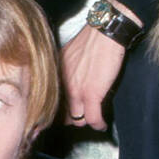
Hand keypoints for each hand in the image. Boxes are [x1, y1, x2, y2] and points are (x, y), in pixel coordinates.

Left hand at [59, 0, 140, 129]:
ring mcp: (76, 92)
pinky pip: (93, 119)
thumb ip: (67, 71)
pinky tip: (103, 125)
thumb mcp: (69, 55)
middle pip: (63, 115)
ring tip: (93, 120)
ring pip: (78, 120)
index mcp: (56, 76)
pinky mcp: (92, 95)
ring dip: (86, 121)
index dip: (60, 111)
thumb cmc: (91, 39)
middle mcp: (62, 86)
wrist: (105, 33)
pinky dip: (99, 125)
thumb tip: (72, 79)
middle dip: (72, 119)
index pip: (53, 102)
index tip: (66, 114)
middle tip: (82, 117)